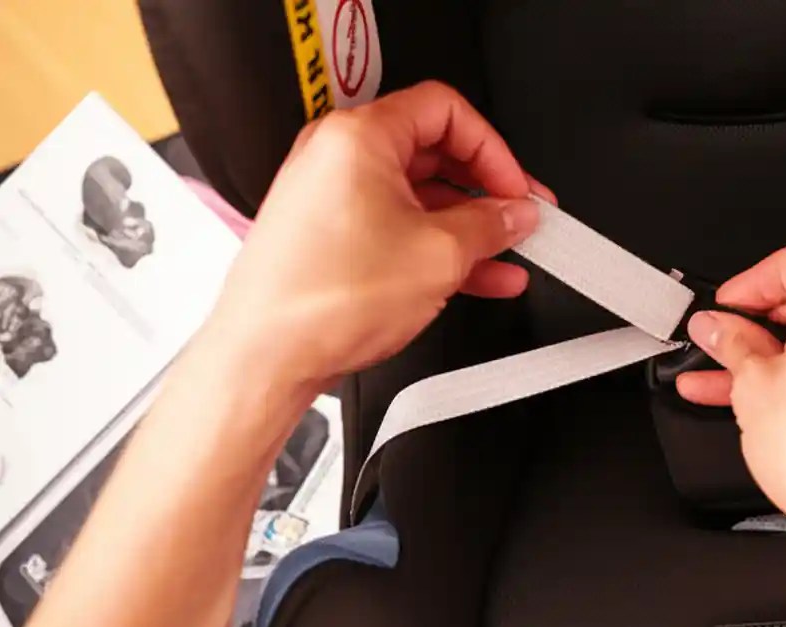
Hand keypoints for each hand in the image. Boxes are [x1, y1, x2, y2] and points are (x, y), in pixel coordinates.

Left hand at [205, 81, 554, 389]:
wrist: (266, 356)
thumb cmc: (323, 299)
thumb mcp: (438, 255)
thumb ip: (489, 225)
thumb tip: (514, 214)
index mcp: (359, 137)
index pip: (445, 111)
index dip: (493, 149)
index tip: (516, 187)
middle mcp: (337, 156)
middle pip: (433, 153)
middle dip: (485, 189)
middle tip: (519, 217)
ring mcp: (330, 196)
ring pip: (419, 198)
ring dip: (467, 227)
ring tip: (506, 254)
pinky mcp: (328, 236)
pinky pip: (396, 227)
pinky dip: (436, 246)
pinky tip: (477, 275)